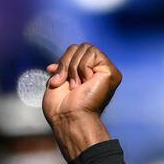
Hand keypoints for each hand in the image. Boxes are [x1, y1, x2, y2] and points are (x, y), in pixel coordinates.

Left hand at [43, 43, 121, 160]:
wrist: (67, 117)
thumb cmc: (60, 108)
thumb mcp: (56, 83)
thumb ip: (59, 70)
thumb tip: (52, 66)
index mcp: (85, 74)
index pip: (74, 50)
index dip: (63, 61)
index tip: (56, 80)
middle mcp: (97, 71)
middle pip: (79, 46)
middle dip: (66, 63)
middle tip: (66, 84)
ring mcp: (105, 71)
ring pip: (86, 47)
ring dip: (73, 68)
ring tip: (76, 86)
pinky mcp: (110, 72)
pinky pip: (92, 53)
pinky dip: (82, 68)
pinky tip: (85, 84)